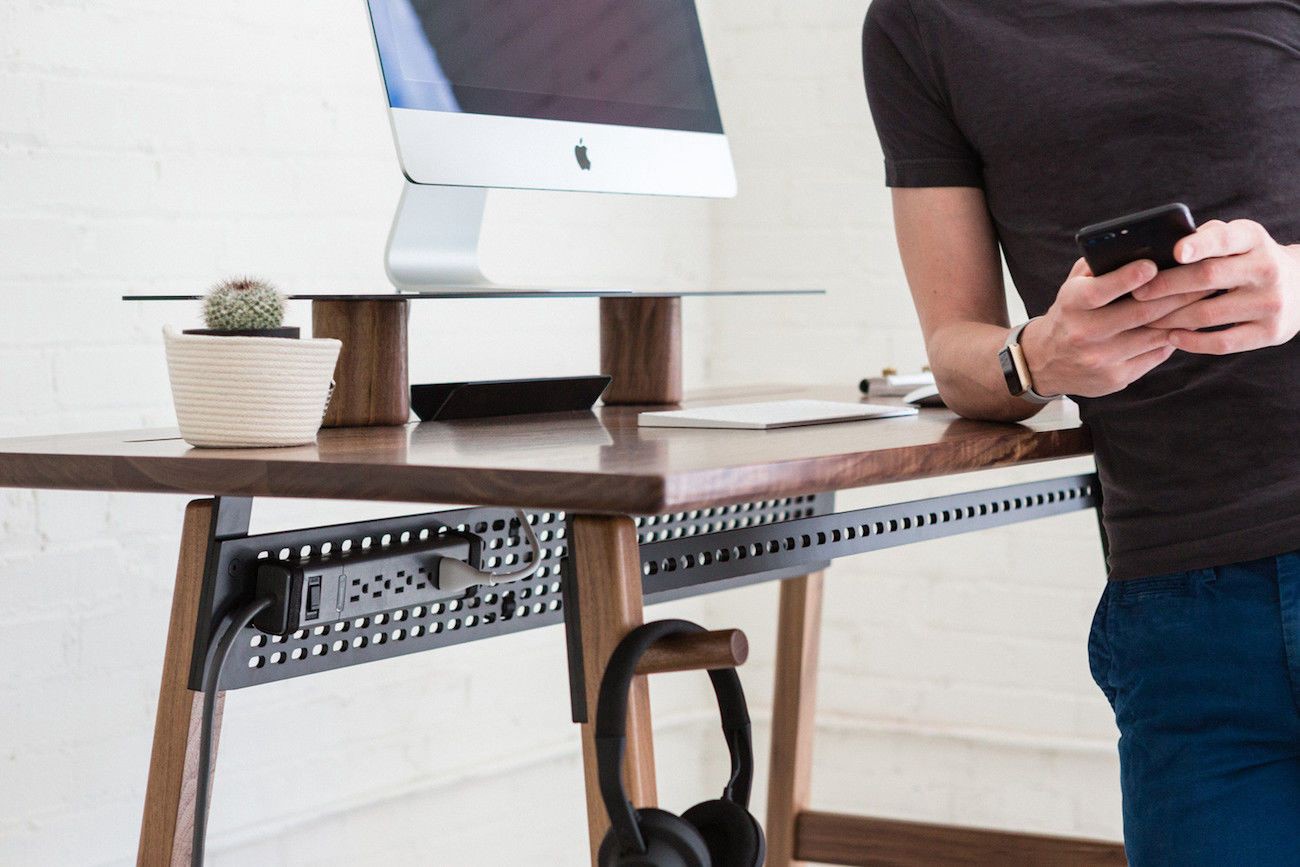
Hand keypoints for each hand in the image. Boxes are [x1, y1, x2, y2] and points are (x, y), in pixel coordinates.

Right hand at [1019, 258, 1210, 397]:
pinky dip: (1174, 337)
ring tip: (1206, 299)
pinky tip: (1189, 324)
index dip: (1128, 278)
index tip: (1154, 264)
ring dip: (1183, 316)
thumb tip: (1139, 246)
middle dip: (1177, 294)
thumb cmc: (1070, 313)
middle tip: (1207, 278)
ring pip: (1154, 335)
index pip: (1101, 291)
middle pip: (1140, 313)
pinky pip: (1155, 354)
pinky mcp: (1117, 377)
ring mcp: (1101, 359)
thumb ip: (1099, 267)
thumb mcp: (1072, 287)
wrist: (1046, 362)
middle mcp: (1084, 334)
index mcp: (1072, 306)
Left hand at [1137, 219, 1299, 353]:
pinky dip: (1192, 341)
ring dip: (1170, 318)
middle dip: (1167, 286)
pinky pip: (1222, 342)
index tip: (1175, 252)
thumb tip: (1159, 249)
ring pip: (1208, 314)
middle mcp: (1266, 269)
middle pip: (1207, 278)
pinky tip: (1172, 336)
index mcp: (1254, 240)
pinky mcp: (1270, 333)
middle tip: (1137, 293)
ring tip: (1145, 319)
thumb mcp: (1237, 240)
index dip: (1200, 245)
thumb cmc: (1247, 260)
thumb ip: (1206, 239)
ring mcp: (1270, 303)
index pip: (1225, 239)